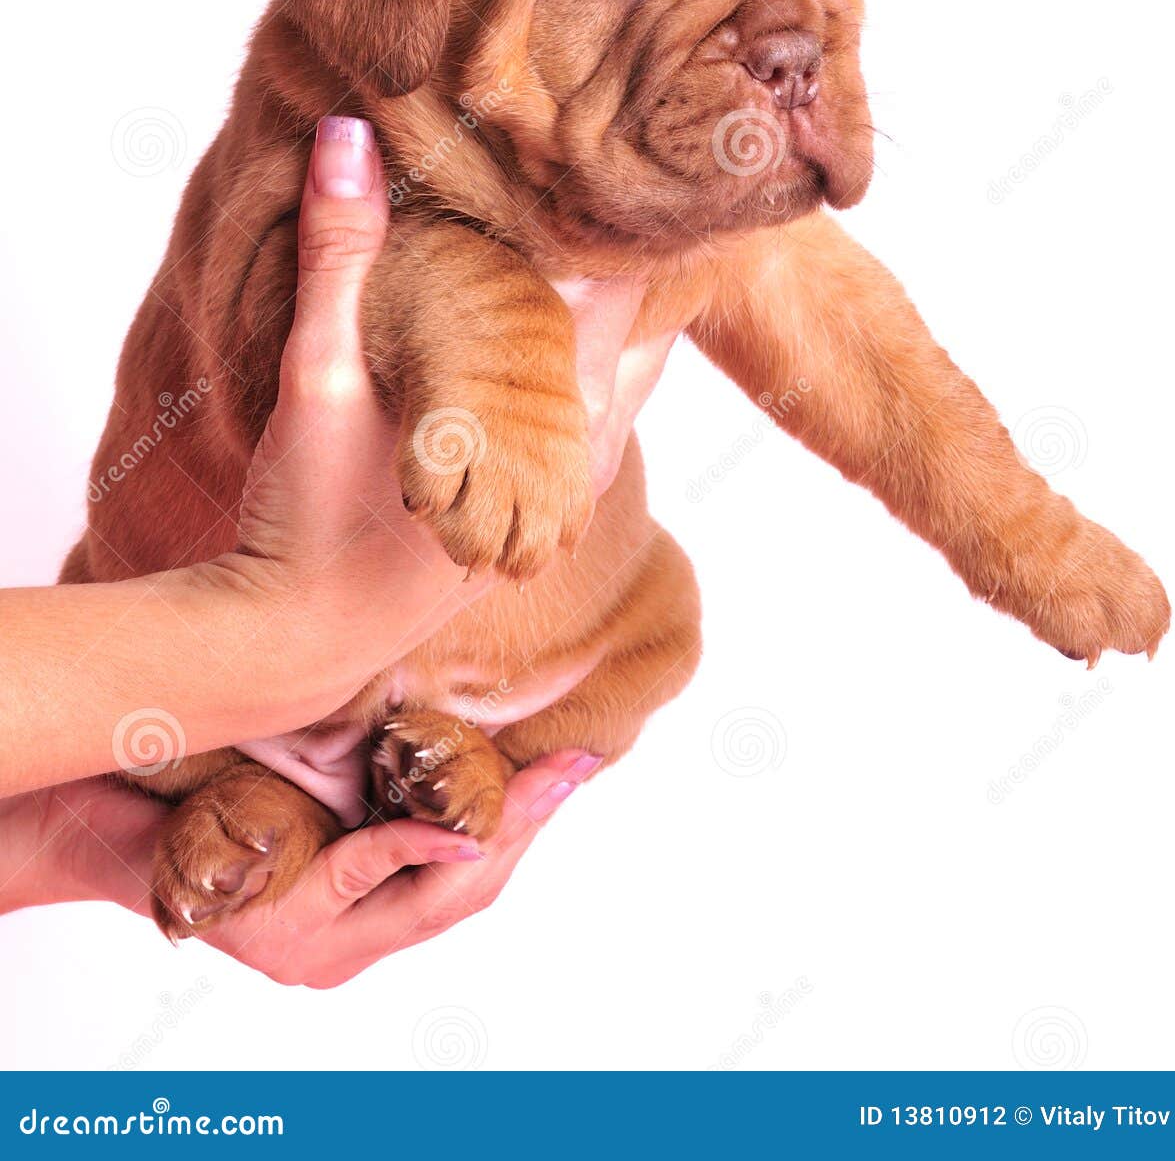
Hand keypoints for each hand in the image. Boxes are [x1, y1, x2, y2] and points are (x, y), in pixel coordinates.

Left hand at [1, 752, 597, 986]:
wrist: (106, 824)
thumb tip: (456, 716)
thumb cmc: (207, 794)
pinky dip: (416, 848)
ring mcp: (318, 948)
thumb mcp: (314, 779)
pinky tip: (457, 822)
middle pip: (469, 891)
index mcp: (361, 910)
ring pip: (436, 895)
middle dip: (531, 825)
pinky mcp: (287, 931)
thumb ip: (380, 775)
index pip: (469, 874)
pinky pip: (367, 879)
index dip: (530, 821)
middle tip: (579, 767)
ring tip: (547, 781)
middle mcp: (347, 944)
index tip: (578, 766)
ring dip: (496, 836)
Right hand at [220, 117, 673, 714]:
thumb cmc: (306, 513)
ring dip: (614, 337)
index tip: (643, 175)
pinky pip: (584, 444)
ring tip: (620, 268)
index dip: (634, 238)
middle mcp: (569, 466)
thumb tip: (347, 136)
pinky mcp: (525, 528)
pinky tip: (560, 363)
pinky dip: (582, 388)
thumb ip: (338, 253)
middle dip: (635, 280)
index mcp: (539, 416)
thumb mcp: (319, 372)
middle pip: (635, 349)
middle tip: (637, 202)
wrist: (291, 643)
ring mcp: (553, 506)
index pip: (619, 303)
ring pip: (615, 401)